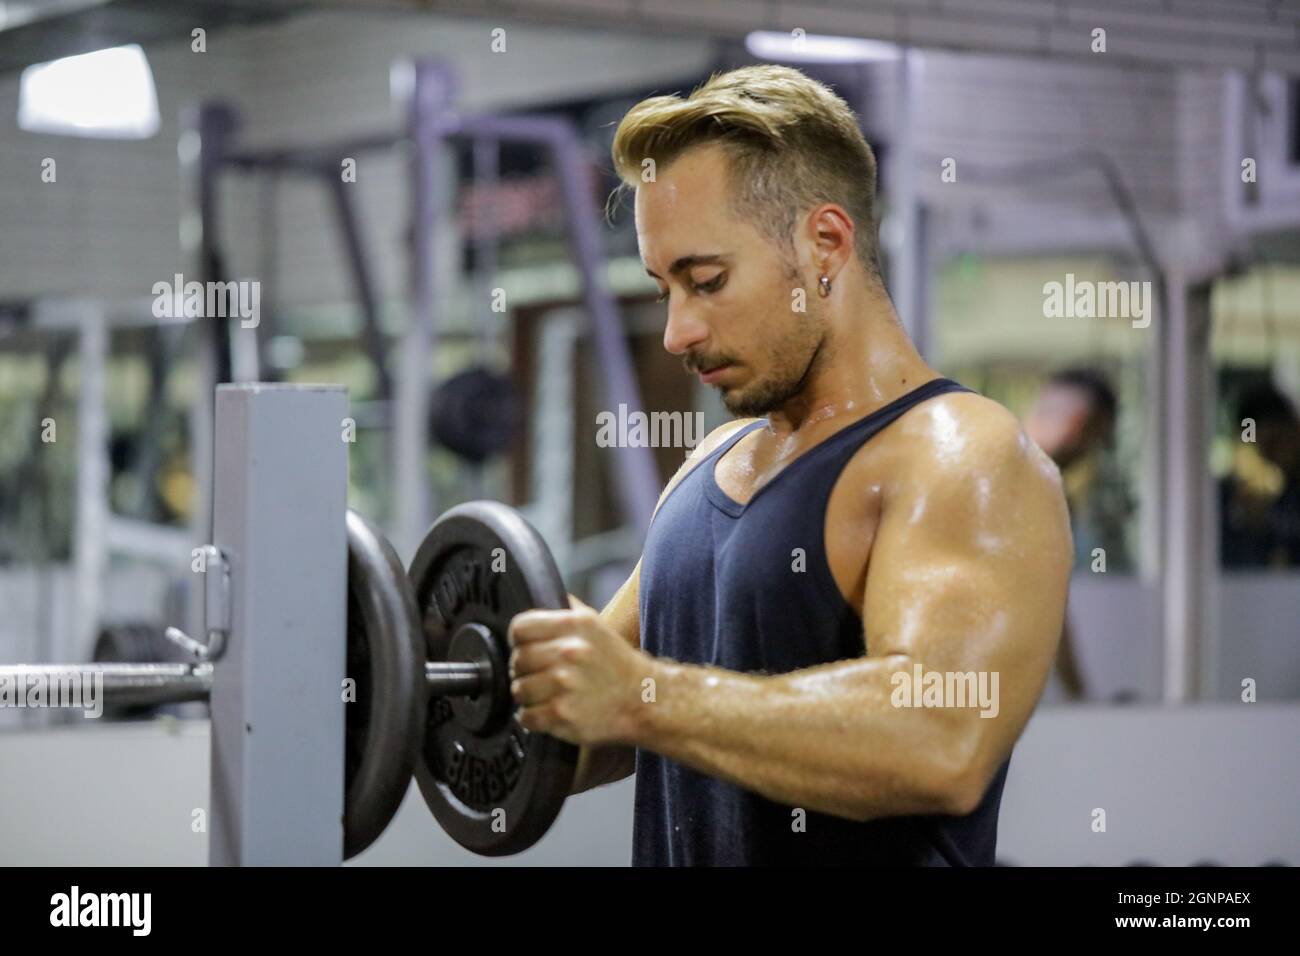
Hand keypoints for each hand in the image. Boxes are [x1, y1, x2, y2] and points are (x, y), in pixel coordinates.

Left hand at [507, 595, 646, 746]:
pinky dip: (533, 717)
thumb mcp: (595, 624)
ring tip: (546, 694)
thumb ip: (565, 610)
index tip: (527, 648)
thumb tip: (538, 596)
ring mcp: (565, 685)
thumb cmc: (616, 663)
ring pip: (518, 689)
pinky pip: (526, 716)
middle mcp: (569, 652)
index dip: (520, 640)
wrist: (643, 699)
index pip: (520, 628)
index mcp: (574, 625)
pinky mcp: (562, 715)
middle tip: (540, 674)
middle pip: (518, 660)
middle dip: (525, 669)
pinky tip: (549, 711)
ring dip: (529, 695)